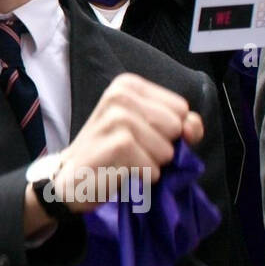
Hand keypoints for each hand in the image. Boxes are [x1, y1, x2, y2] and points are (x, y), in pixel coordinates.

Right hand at [48, 73, 203, 214]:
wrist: (72, 180)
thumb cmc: (113, 155)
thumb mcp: (149, 132)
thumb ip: (181, 125)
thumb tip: (192, 127)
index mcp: (128, 85)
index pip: (181, 108)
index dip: (172, 131)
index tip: (145, 137)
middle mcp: (120, 94)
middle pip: (176, 127)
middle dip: (162, 148)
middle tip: (132, 152)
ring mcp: (117, 117)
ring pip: (167, 149)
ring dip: (151, 164)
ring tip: (125, 162)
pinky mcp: (117, 143)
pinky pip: (153, 167)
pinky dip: (143, 177)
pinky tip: (120, 172)